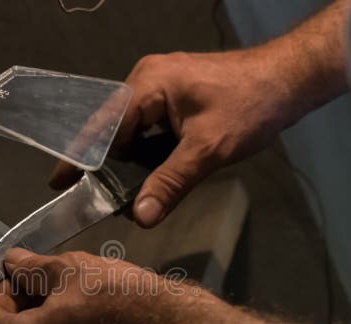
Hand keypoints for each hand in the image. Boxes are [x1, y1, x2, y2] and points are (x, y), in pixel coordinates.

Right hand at [51, 50, 298, 227]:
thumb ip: (171, 183)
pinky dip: (146, 152)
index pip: (103, 127)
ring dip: (128, 161)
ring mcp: (162, 87)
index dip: (81, 159)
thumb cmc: (250, 106)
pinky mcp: (176, 97)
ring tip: (118, 195)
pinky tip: (147, 177)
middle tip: (95, 199)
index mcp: (147, 85)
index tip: (60, 184)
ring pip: (132, 130)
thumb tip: (139, 218)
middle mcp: (147, 81)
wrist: (290, 79)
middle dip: (105, 164)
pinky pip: (149, 127)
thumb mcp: (207, 150)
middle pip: (113, 129)